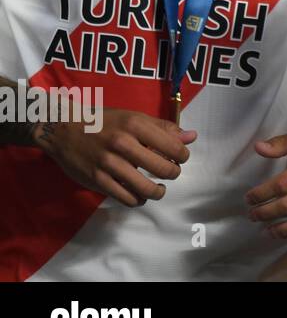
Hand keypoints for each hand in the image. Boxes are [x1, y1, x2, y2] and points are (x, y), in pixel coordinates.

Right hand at [36, 108, 195, 206]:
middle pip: (163, 169)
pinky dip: (138, 200)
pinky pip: (125, 198)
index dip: (182, 156)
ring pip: (146, 189)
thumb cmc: (105, 121)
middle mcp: (123, 144)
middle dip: (173, 174)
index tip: (180, 158)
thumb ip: (164, 128)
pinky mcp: (96, 180)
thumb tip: (192, 137)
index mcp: (136, 125)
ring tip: (159, 189)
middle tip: (171, 173)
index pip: (173, 147)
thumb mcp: (134, 117)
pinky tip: (139, 195)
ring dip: (158, 192)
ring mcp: (108, 164)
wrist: (64, 128)